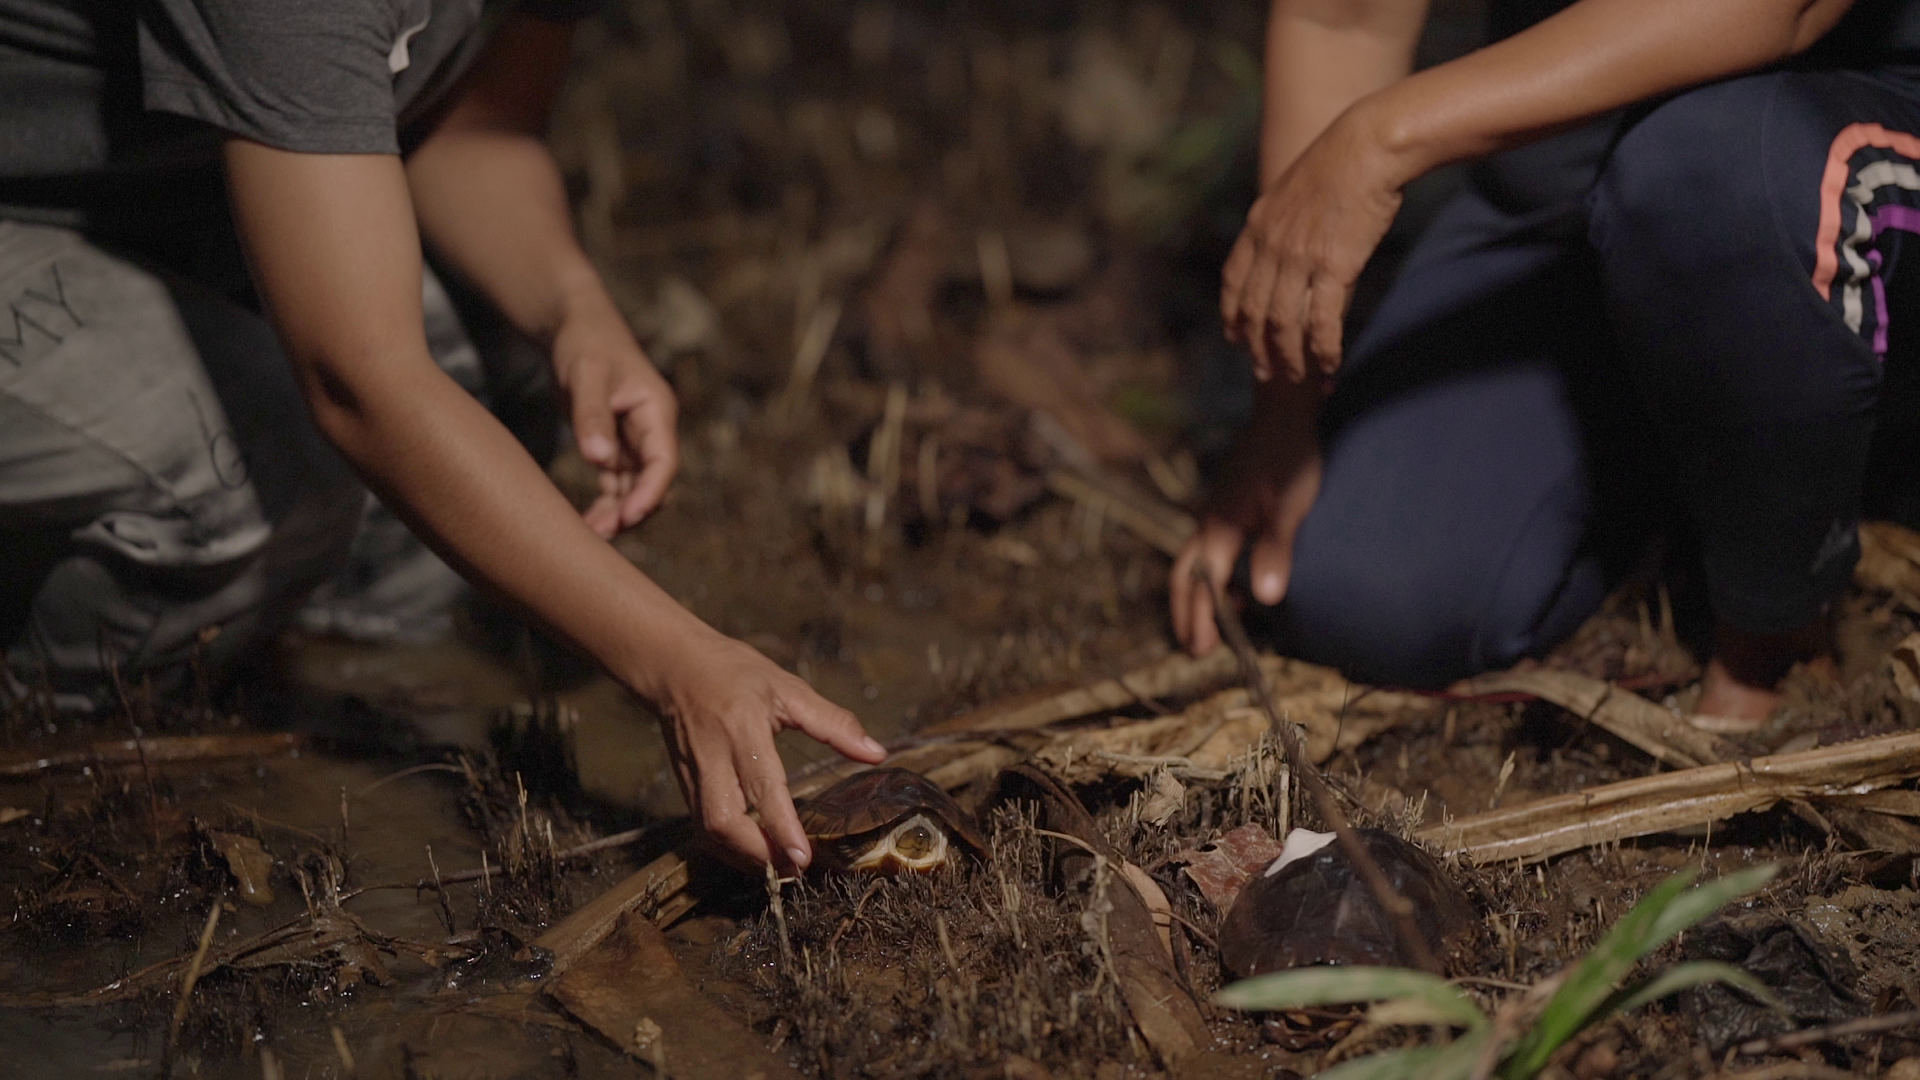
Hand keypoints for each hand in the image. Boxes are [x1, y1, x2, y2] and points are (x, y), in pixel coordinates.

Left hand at [550, 294, 679, 537]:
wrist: (574, 326)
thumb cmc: (584, 343)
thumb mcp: (586, 375)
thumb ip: (592, 416)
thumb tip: (598, 460)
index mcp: (656, 411)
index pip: (664, 462)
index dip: (650, 493)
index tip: (628, 517)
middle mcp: (651, 431)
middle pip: (652, 483)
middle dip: (630, 512)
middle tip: (597, 535)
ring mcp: (634, 441)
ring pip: (634, 489)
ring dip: (616, 513)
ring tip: (587, 535)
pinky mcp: (615, 446)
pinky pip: (616, 484)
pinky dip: (605, 503)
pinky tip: (585, 522)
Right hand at [654, 630, 887, 871]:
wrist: (673, 665)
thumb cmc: (735, 672)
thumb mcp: (788, 688)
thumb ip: (833, 723)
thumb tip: (877, 754)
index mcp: (742, 728)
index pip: (761, 785)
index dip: (780, 825)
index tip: (803, 857)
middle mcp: (713, 756)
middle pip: (724, 821)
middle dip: (758, 854)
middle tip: (795, 870)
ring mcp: (693, 774)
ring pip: (709, 832)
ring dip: (743, 858)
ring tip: (780, 868)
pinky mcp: (683, 785)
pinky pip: (702, 828)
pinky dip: (729, 848)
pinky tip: (755, 853)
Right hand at [1171, 376, 1324, 655]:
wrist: (1285, 410)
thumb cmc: (1292, 457)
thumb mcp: (1290, 507)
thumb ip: (1274, 551)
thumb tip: (1265, 600)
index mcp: (1219, 528)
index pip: (1203, 586)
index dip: (1203, 619)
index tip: (1203, 650)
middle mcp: (1209, 523)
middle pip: (1185, 577)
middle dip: (1188, 613)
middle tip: (1197, 647)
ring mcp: (1217, 513)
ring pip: (1195, 563)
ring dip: (1201, 595)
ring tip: (1219, 623)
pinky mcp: (1229, 505)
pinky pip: (1210, 549)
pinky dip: (1215, 574)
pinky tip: (1239, 582)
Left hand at [1222, 103, 1408, 382]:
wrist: (1370, 144)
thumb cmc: (1344, 160)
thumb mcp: (1297, 187)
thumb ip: (1285, 219)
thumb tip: (1290, 239)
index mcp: (1259, 224)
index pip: (1233, 280)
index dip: (1232, 314)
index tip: (1235, 337)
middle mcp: (1272, 245)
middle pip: (1254, 311)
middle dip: (1257, 348)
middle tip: (1265, 373)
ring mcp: (1299, 257)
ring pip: (1282, 323)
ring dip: (1288, 357)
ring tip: (1295, 377)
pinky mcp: (1333, 266)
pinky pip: (1320, 321)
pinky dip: (1323, 348)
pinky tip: (1330, 364)